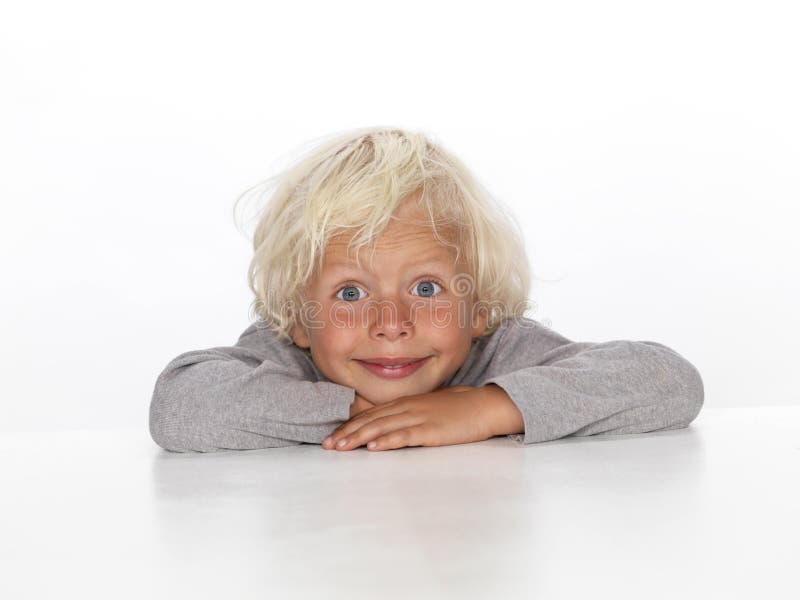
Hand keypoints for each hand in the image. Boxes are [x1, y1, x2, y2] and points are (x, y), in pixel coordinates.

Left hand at [322, 385, 491, 451]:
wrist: (485, 405)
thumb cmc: (460, 408)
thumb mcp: (430, 408)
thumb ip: (411, 414)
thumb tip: (395, 424)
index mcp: (406, 403)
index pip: (371, 415)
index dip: (350, 426)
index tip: (334, 437)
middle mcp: (407, 408)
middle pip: (370, 421)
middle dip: (347, 434)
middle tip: (327, 445)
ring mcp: (418, 418)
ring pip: (381, 428)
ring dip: (358, 438)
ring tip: (341, 448)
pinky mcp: (431, 431)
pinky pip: (404, 436)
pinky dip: (387, 442)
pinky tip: (373, 448)